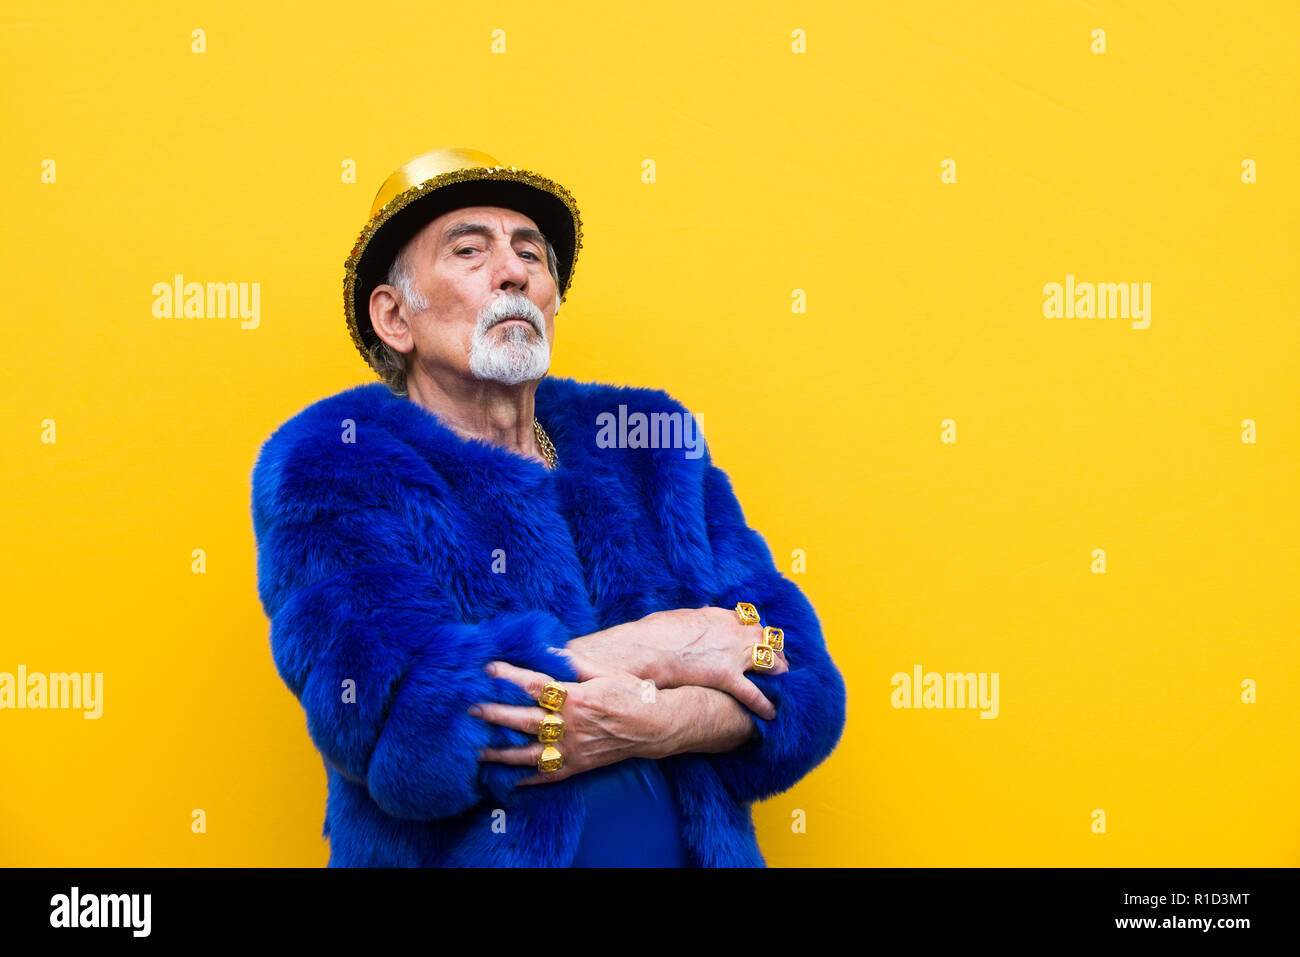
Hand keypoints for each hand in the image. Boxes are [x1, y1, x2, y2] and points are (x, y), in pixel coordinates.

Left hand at [471, 651, 671, 785]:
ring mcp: (573, 750)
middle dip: (496, 715)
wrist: (655, 726)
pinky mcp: (577, 767)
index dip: (510, 676)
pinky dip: (526, 779)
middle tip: (472, 710)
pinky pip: (547, 775)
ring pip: (529, 754)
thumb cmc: (630, 693)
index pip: (535, 684)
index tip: (489, 669)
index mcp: (576, 698)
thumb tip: (549, 649)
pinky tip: (506, 780)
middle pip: (524, 720)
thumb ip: (574, 662)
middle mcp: (570, 726)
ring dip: (501, 753)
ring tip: (477, 751)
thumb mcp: (605, 672)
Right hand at [564, 607, 786, 718]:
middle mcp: (731, 630)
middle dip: (773, 651)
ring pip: (769, 661)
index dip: (755, 634)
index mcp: (717, 615)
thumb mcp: (673, 619)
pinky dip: (764, 704)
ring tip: (783, 684)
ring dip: (778, 673)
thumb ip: (688, 623)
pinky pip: (753, 693)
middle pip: (765, 638)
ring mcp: (732, 653)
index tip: (759, 641)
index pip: (747, 621)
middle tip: (780, 663)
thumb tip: (685, 625)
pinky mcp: (726, 676)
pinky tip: (771, 714)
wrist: (644, 648)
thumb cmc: (651, 635)